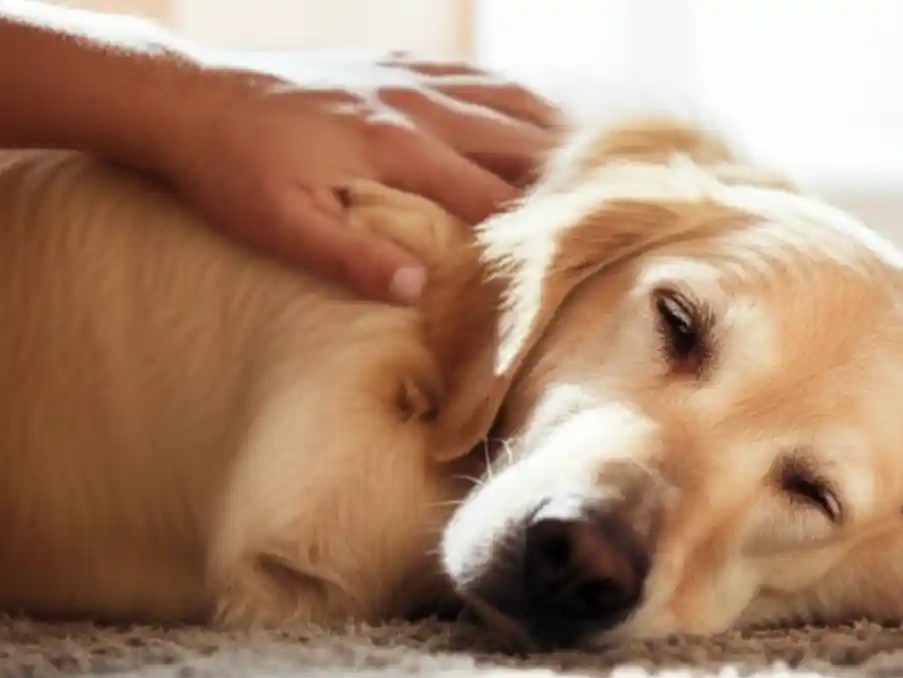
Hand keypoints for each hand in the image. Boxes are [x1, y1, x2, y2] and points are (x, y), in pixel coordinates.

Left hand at [159, 54, 559, 304]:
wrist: (186, 96)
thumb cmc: (231, 170)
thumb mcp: (280, 227)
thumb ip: (353, 258)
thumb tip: (424, 289)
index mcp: (398, 149)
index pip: (492, 198)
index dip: (536, 231)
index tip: (576, 259)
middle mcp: (418, 105)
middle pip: (519, 138)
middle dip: (569, 174)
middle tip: (616, 206)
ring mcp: (409, 76)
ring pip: (506, 96)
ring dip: (552, 129)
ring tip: (598, 160)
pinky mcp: (394, 62)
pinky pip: (474, 72)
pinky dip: (514, 93)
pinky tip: (532, 109)